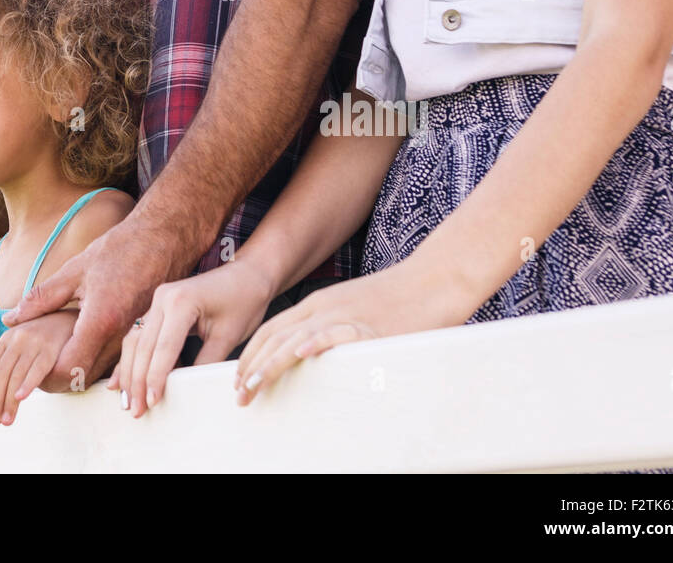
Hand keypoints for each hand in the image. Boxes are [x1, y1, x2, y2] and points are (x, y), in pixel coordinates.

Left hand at [0, 311, 78, 426]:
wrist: (71, 318)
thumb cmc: (45, 337)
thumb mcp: (23, 341)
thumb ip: (10, 359)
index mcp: (7, 336)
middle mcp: (17, 337)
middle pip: (0, 374)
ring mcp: (34, 342)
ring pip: (15, 376)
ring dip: (9, 402)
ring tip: (7, 420)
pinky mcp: (51, 348)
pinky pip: (36, 370)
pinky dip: (27, 385)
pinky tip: (22, 398)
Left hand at [2, 219, 175, 391]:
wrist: (163, 237)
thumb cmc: (120, 248)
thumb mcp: (75, 269)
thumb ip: (42, 298)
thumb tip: (11, 319)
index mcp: (101, 319)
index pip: (69, 368)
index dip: (46, 374)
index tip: (32, 368)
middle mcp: (121, 335)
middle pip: (85, 376)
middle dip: (60, 377)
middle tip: (40, 367)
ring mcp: (135, 337)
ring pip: (101, 371)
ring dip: (79, 369)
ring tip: (58, 355)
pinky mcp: (142, 334)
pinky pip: (116, 359)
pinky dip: (97, 359)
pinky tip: (84, 343)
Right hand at [109, 258, 273, 416]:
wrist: (247, 274)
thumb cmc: (243, 301)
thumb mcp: (228, 336)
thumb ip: (205, 364)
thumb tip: (186, 391)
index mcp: (181, 302)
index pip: (163, 348)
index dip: (155, 378)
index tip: (151, 403)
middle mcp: (163, 297)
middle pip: (143, 346)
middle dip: (137, 381)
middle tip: (136, 410)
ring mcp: (158, 300)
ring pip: (135, 340)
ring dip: (129, 372)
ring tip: (127, 401)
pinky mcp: (159, 306)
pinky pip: (140, 334)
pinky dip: (132, 358)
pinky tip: (121, 379)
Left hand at [234, 263, 459, 403]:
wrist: (434, 278)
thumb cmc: (398, 300)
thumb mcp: (354, 311)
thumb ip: (332, 330)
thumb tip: (314, 357)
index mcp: (318, 303)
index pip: (272, 329)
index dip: (251, 354)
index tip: (238, 379)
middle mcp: (324, 306)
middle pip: (275, 336)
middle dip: (251, 366)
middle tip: (238, 395)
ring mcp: (345, 314)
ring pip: (296, 338)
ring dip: (270, 364)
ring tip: (253, 386)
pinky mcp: (369, 325)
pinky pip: (336, 333)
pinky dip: (315, 343)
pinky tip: (300, 355)